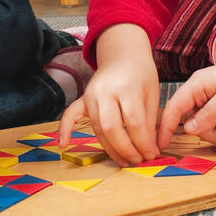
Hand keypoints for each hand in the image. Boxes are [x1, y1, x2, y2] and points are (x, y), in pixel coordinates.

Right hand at [59, 24, 159, 164]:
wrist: (123, 55)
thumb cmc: (141, 74)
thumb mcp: (152, 94)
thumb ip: (150, 121)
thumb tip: (150, 149)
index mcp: (126, 86)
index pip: (134, 122)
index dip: (143, 143)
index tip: (151, 154)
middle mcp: (105, 90)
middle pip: (111, 127)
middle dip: (125, 149)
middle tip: (138, 160)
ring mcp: (90, 94)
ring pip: (96, 128)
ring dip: (110, 149)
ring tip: (124, 160)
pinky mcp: (83, 98)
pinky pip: (70, 114)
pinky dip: (64, 129)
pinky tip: (63, 143)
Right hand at [158, 30, 215, 147]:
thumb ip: (207, 116)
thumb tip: (188, 130)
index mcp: (197, 85)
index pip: (173, 108)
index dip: (165, 127)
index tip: (159, 146)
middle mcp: (201, 92)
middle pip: (190, 121)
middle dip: (206, 132)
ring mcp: (213, 100)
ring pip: (203, 126)